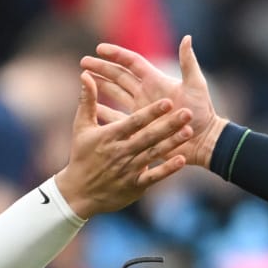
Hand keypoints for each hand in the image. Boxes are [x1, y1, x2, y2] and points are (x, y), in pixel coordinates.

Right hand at [53, 71, 192, 217]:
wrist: (78, 193)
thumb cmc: (81, 156)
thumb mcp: (81, 127)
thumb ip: (87, 100)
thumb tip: (85, 75)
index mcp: (110, 136)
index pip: (134, 122)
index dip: (151, 112)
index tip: (167, 102)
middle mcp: (121, 152)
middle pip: (149, 136)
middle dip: (168, 125)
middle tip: (188, 113)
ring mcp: (129, 169)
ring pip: (154, 154)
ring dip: (172, 143)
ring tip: (189, 132)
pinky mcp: (135, 186)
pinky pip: (154, 176)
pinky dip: (167, 169)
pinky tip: (182, 160)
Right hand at [81, 35, 225, 168]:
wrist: (204, 141)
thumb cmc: (202, 112)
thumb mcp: (196, 85)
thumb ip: (188, 62)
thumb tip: (187, 37)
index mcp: (155, 81)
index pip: (132, 62)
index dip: (116, 54)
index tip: (99, 49)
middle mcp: (146, 94)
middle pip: (119, 77)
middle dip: (101, 69)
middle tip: (83, 62)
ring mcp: (142, 111)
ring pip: (115, 95)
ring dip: (101, 88)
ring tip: (85, 80)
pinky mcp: (140, 127)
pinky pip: (119, 119)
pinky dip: (106, 113)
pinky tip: (93, 109)